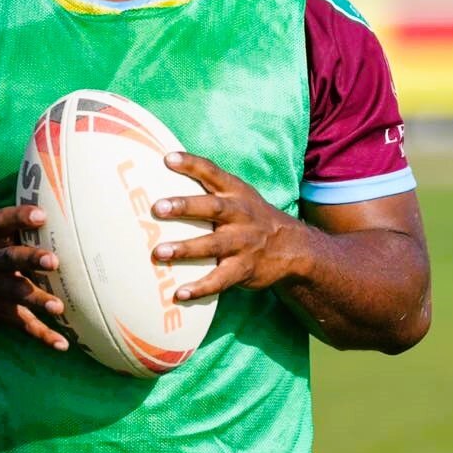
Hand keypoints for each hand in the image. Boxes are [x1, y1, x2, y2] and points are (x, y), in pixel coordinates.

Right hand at [0, 204, 68, 348]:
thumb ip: (13, 223)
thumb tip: (55, 206)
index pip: (2, 221)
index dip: (20, 217)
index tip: (40, 215)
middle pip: (11, 258)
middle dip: (32, 259)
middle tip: (54, 261)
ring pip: (17, 293)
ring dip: (38, 300)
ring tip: (58, 307)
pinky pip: (22, 323)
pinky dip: (42, 335)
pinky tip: (61, 345)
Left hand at [151, 152, 303, 300]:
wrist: (293, 248)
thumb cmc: (253, 217)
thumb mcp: (241, 195)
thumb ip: (212, 185)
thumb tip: (169, 167)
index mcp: (236, 193)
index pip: (213, 173)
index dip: (191, 164)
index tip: (168, 159)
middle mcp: (240, 215)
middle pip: (212, 208)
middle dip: (185, 207)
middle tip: (158, 208)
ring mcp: (243, 243)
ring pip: (213, 245)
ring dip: (185, 249)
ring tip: (159, 252)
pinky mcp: (244, 269)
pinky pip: (220, 280)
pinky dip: (200, 287)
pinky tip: (180, 293)